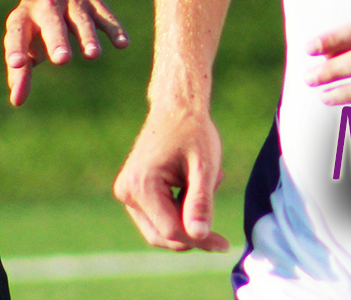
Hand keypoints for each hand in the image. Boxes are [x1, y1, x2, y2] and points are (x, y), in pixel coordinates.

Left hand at [3, 0, 127, 105]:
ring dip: (87, 36)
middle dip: (57, 40)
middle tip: (61, 59)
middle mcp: (47, 6)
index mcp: (24, 16)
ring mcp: (73, 2)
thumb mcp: (23, 40)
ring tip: (93, 55)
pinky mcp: (94, 2)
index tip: (16, 64)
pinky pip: (106, 15)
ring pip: (81, 19)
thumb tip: (17, 101)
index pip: (18, 32)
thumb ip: (20, 71)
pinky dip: (114, 28)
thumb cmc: (35, 21)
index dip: (17, 47)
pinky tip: (123, 44)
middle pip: (52, 22)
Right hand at [114, 105, 229, 251]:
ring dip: (187, 216)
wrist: (176, 106)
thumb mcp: (204, 168)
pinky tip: (195, 182)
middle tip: (221, 231)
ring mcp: (126, 192)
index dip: (200, 240)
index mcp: (141, 186)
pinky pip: (158, 214)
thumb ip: (201, 202)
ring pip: (160, 226)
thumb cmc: (194, 132)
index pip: (171, 231)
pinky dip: (180, 207)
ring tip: (209, 183)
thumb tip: (199, 236)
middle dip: (192, 233)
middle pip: (162, 234)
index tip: (224, 244)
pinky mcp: (132, 191)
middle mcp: (126, 192)